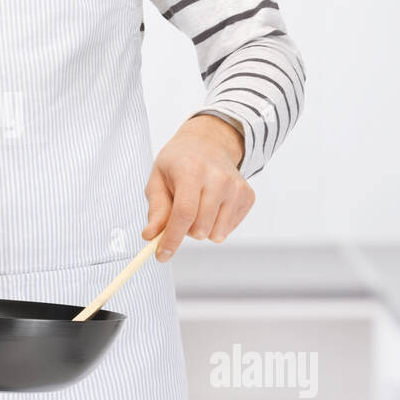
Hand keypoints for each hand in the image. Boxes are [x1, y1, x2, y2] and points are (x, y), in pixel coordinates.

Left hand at [141, 114, 254, 260]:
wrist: (209, 143)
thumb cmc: (178, 163)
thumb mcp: (157, 179)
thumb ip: (156, 210)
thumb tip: (150, 237)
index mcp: (192, 170)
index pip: (184, 212)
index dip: (172, 238)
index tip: (161, 256)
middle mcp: (218, 177)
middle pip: (200, 228)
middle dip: (184, 230)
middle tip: (180, 212)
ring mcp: (237, 187)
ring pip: (216, 234)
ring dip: (201, 229)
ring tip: (197, 206)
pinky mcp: (248, 196)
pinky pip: (227, 230)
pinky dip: (215, 225)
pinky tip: (212, 205)